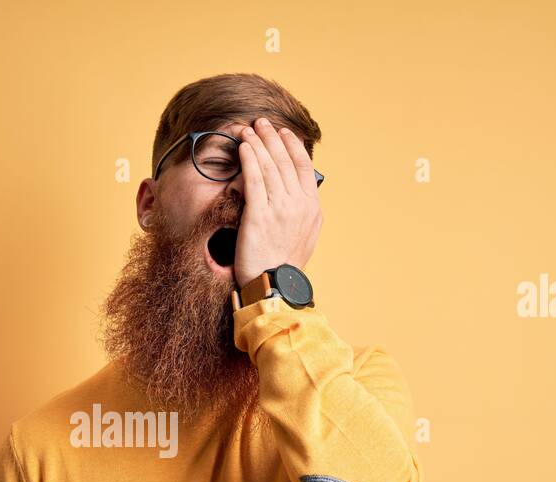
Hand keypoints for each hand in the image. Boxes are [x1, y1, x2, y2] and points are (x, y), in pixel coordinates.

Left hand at [231, 116, 322, 288]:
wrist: (274, 285)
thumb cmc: (284, 264)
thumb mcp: (305, 236)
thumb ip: (304, 213)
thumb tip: (301, 195)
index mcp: (311, 207)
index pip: (302, 167)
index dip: (292, 146)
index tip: (283, 133)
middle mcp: (298, 204)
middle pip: (284, 161)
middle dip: (271, 138)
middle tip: (261, 123)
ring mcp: (280, 208)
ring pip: (269, 166)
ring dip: (257, 143)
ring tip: (247, 130)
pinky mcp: (259, 215)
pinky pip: (254, 179)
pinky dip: (249, 159)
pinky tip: (243, 147)